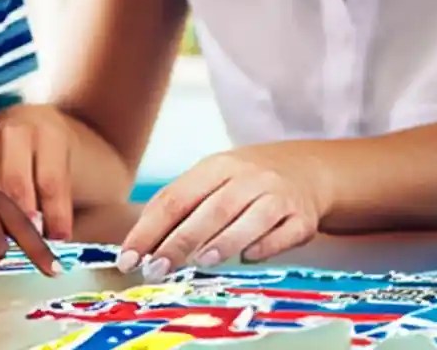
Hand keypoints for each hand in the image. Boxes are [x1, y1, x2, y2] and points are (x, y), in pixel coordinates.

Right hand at [0, 104, 72, 239]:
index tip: (61, 238)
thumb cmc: (63, 151)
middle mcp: (14, 130)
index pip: (50, 182)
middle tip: (36, 243)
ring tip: (18, 239)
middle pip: (16, 187)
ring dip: (2, 220)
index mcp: (49, 131)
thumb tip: (62, 239)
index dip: (55, 216)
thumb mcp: (82, 165)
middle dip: (27, 221)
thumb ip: (72, 198)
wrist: (38, 122)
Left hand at [117, 146, 327, 278]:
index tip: (128, 259)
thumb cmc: (246, 182)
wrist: (308, 170)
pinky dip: (265, 247)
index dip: (149, 230)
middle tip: (155, 270)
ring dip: (224, 242)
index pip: (176, 198)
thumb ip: (180, 207)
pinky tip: (247, 258)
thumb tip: (140, 246)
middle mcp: (248, 177)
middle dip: (180, 242)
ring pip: (251, 219)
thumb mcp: (212, 180)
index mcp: (217, 167)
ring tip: (199, 263)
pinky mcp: (302, 218)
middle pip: (211, 210)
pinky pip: (283, 234)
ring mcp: (278, 196)